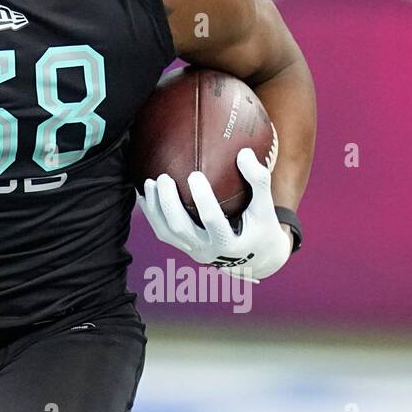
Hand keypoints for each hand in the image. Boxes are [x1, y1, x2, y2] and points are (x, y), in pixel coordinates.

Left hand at [136, 141, 290, 282]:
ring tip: (149, 182)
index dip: (203, 200)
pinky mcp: (184, 248)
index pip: (212, 221)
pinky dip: (151, 213)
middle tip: (163, 178)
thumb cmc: (261, 227)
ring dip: (155, 208)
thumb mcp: (266, 208)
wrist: (254, 259)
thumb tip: (244, 152)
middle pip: (180, 228)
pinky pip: (162, 232)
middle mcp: (207, 250)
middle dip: (168, 203)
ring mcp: (192, 251)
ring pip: (166, 232)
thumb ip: (258, 181)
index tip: (195, 175)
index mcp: (229, 243)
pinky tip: (145, 193)